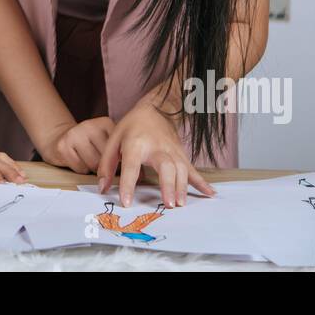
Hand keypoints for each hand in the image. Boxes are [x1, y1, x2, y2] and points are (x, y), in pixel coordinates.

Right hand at [37, 116, 113, 173]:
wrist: (61, 137)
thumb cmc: (88, 143)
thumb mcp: (106, 139)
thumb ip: (118, 149)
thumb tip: (127, 168)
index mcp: (105, 122)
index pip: (119, 149)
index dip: (117, 160)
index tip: (115, 162)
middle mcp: (90, 125)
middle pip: (106, 158)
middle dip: (103, 165)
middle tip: (97, 159)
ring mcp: (75, 134)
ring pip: (94, 165)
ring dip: (92, 168)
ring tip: (87, 158)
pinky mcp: (62, 146)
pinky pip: (80, 168)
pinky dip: (80, 169)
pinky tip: (77, 159)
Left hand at [96, 103, 214, 207]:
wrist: (156, 109)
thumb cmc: (132, 127)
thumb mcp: (114, 139)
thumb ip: (106, 164)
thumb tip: (103, 188)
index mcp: (136, 143)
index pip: (132, 165)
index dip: (128, 184)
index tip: (127, 203)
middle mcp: (157, 147)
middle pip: (166, 166)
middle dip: (168, 185)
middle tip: (168, 205)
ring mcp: (173, 151)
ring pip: (181, 169)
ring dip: (183, 187)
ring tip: (181, 205)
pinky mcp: (182, 155)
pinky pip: (193, 169)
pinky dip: (202, 182)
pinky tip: (210, 193)